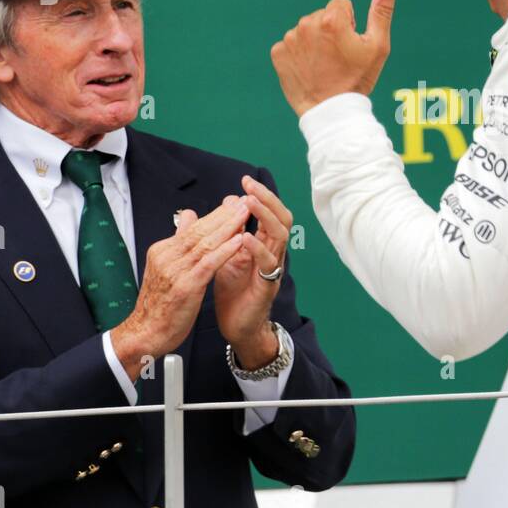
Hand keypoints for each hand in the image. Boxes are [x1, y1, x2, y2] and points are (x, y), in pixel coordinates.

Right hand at [110, 196, 248, 380]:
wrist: (145, 333)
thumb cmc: (159, 304)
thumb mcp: (166, 268)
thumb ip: (179, 242)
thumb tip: (189, 215)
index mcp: (162, 251)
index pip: (193, 227)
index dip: (216, 214)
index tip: (234, 203)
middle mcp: (167, 256)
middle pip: (200, 230)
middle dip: (225, 214)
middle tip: (244, 200)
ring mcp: (174, 271)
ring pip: (206, 243)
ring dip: (228, 226)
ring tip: (245, 213)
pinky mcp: (185, 286)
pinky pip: (208, 263)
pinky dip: (225, 250)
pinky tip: (239, 240)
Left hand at [213, 176, 294, 368]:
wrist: (236, 325)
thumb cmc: (234, 290)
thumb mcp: (226, 254)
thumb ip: (227, 231)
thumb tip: (226, 202)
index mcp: (263, 244)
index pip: (269, 214)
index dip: (261, 197)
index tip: (244, 181)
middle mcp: (273, 253)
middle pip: (281, 219)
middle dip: (267, 200)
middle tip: (250, 186)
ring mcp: (273, 269)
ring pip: (279, 236)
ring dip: (265, 217)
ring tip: (249, 203)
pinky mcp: (268, 286)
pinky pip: (268, 264)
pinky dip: (257, 248)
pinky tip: (245, 238)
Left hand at [271, 0, 398, 116]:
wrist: (331, 112)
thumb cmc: (358, 79)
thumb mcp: (378, 46)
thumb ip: (382, 10)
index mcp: (332, 19)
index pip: (341, 4)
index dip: (349, 24)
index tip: (349, 44)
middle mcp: (307, 24)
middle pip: (322, 16)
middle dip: (330, 31)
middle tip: (337, 57)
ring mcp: (290, 39)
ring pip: (306, 29)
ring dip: (314, 42)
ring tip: (323, 64)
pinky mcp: (278, 53)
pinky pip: (290, 44)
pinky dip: (298, 54)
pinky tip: (308, 69)